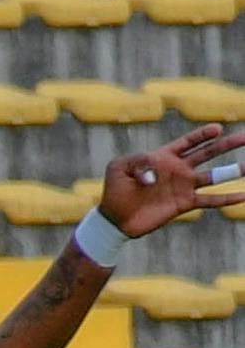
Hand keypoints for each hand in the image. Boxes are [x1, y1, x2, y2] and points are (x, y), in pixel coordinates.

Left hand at [106, 126, 244, 236]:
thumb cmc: (115, 190)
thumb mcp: (118, 168)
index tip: (218, 129)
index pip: (188, 142)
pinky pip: (210, 200)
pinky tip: (243, 195)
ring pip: (214, 176)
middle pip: (208, 153)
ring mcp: (183, 186)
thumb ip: (136, 163)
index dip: (203, 135)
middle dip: (227, 144)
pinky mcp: (184, 204)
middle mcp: (178, 169)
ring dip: (233, 171)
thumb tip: (154, 175)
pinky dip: (227, 198)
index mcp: (163, 156)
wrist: (116, 218)